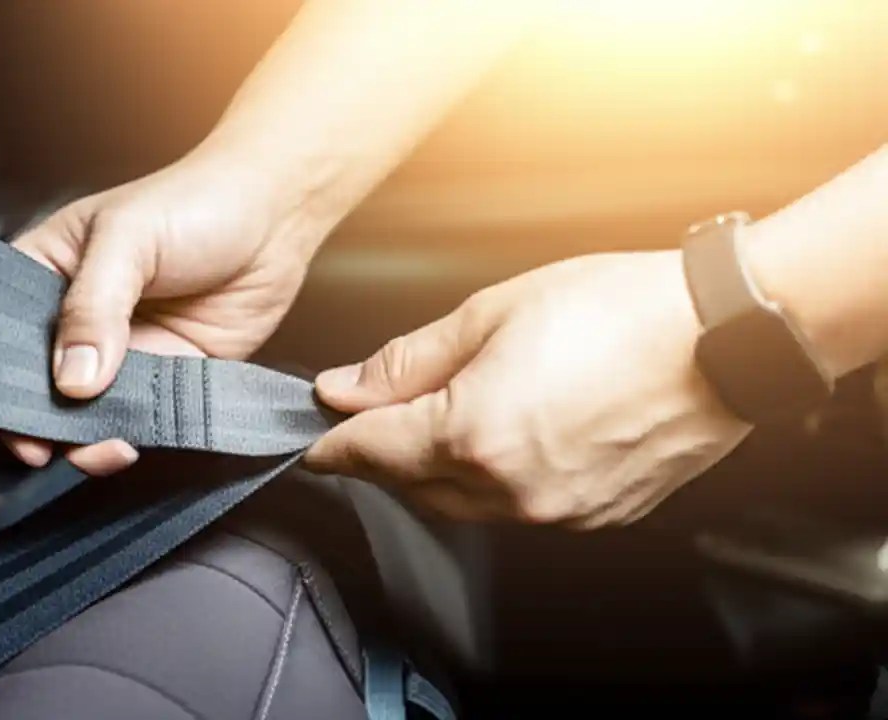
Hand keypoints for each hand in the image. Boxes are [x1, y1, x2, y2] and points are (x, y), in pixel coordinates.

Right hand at [7, 149, 327, 474]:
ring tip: (107, 447)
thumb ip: (93, 307)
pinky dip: (133, 437)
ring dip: (88, 441)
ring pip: (86, 414)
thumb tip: (73, 380)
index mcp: (43, 274)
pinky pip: (139, 419)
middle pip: (36, 387)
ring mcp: (120, 353)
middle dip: (41, 425)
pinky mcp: (166, 377)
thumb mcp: (128, 240)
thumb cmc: (194, 202)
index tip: (14, 419)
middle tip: (53, 448)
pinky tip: (136, 441)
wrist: (275, 216)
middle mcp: (74, 320)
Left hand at [304, 250, 752, 528]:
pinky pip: (516, 509)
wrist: (723, 336)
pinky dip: (493, 479)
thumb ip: (407, 361)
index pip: (370, 452)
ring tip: (446, 415)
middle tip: (376, 413)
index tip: (310, 436)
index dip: (331, 443)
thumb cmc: (618, 311)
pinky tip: (507, 436)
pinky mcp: (592, 516)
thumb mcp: (492, 313)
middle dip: (383, 453)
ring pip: (461, 504)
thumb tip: (344, 389)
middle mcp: (509, 490)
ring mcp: (554, 512)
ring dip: (436, 469)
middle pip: (410, 485)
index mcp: (472, 435)